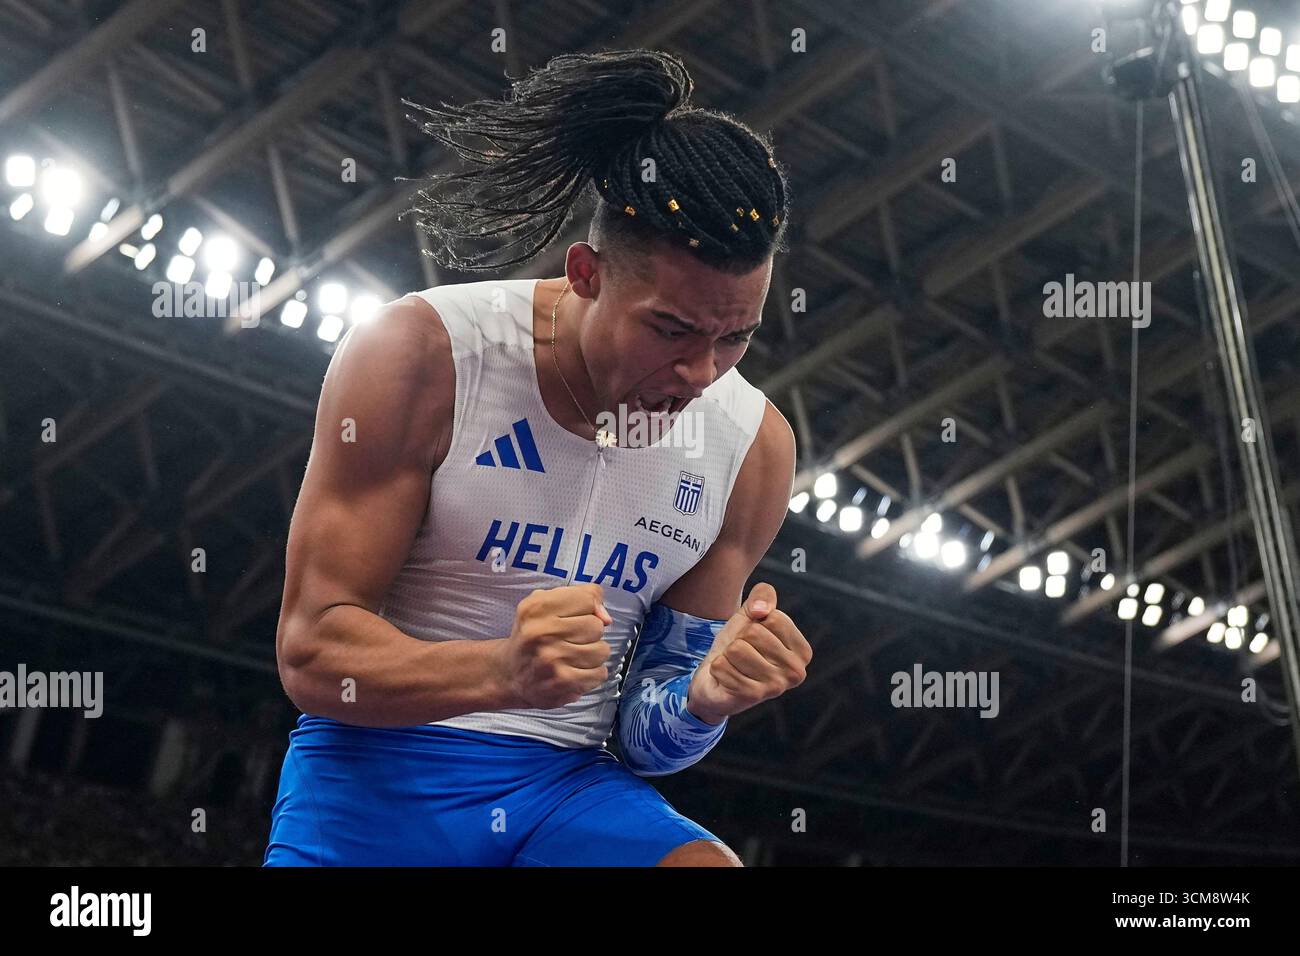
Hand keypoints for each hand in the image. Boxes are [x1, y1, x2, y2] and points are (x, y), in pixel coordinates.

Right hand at [496, 584, 613, 709]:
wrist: (510, 674)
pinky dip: (592, 674)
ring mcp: (552, 659)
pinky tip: (575, 672)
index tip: (573, 618)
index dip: (586, 608)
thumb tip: (606, 618)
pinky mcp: (562, 682)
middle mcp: (542, 632)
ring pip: (602, 650)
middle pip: (597, 626)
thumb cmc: (535, 634)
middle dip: (589, 633)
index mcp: (537, 607)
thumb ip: (581, 598)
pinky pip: (600, 673)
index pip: (588, 598)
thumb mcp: (547, 604)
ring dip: (593, 654)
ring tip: (573, 657)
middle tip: (570, 640)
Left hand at [686, 583, 811, 723]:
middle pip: (754, 633)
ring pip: (736, 649)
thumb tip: (761, 610)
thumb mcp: (751, 614)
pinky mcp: (751, 697)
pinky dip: (718, 668)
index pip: (775, 617)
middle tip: (741, 654)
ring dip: (727, 655)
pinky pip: (722, 666)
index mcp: (803, 651)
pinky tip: (726, 677)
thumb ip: (763, 596)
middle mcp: (796, 672)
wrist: (716, 680)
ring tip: (734, 665)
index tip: (755, 638)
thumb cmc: (740, 645)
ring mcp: (775, 687)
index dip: (756, 622)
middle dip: (739, 639)